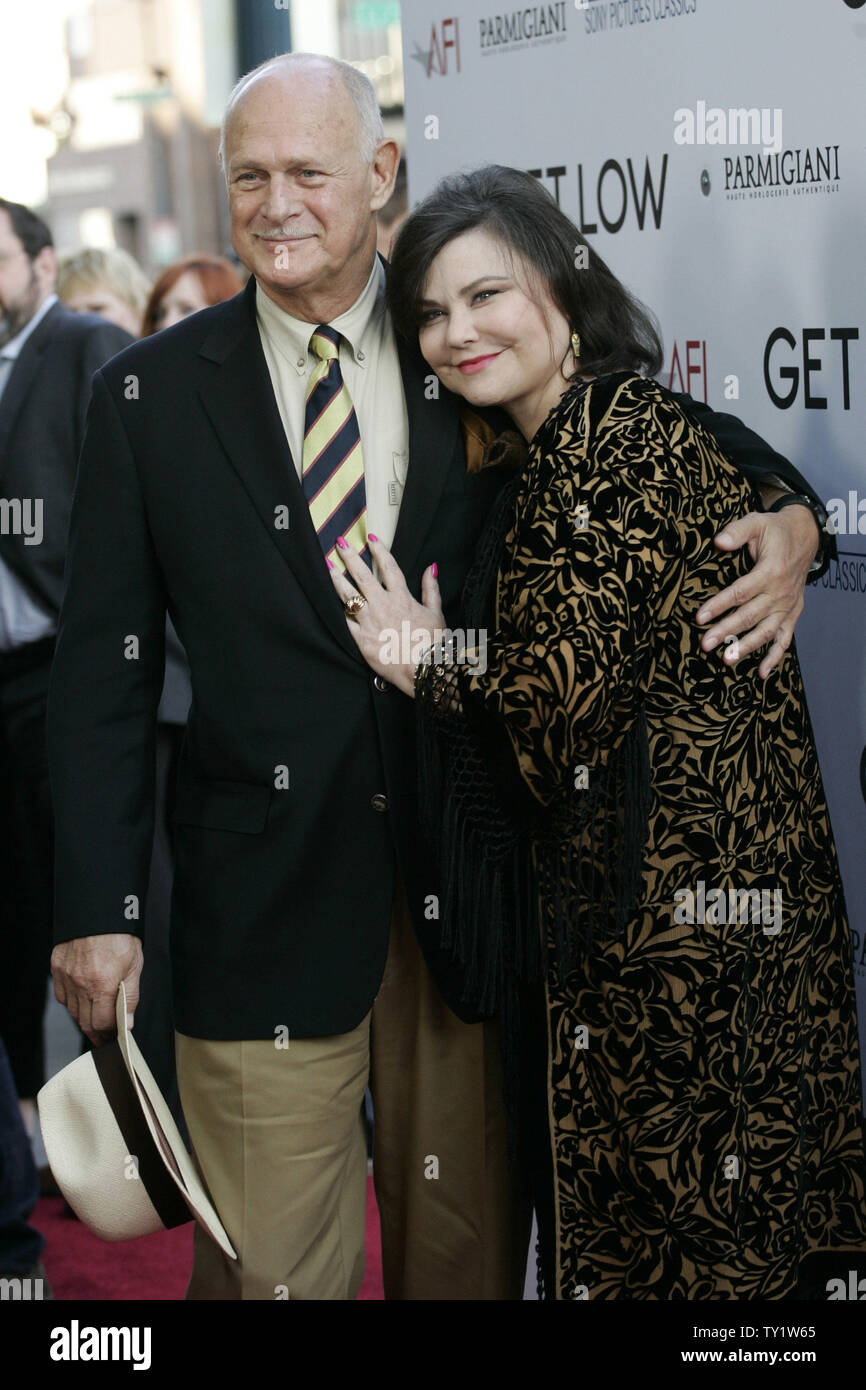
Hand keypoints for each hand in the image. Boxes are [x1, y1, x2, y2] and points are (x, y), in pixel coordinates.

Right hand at [51, 934, 142, 1045]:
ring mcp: (67, 977)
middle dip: (97, 1033)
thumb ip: (130, 997)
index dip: (109, 1034)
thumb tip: (126, 1023)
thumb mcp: (135, 965)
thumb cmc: (119, 936)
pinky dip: (72, 1003)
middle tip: (106, 1037)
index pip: (101, 1024)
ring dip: (84, 1020)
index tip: (115, 1036)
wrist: (98, 912)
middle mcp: (81, 984)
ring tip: (96, 1022)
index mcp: (103, 984)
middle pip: (85, 1022)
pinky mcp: (57, 969)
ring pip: (73, 1011)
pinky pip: (62, 995)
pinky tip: (82, 1002)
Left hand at [327, 534, 442, 695]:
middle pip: (362, 575)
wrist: (423, 670)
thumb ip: (431, 588)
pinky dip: (337, 612)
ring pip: (348, 595)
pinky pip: (345, 622)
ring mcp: (370, 621)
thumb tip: (430, 567)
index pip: (388, 567)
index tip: (370, 537)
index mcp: (401, 597)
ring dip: (335, 578)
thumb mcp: (436, 612)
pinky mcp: (361, 639)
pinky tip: (326, 602)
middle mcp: (383, 604)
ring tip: (326, 565)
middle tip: (339, 542)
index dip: (379, 550)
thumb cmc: (432, 643)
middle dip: (350, 556)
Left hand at [696, 505, 817, 678]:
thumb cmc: (776, 531)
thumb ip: (738, 531)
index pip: (740, 592)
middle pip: (750, 616)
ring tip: (727, 660)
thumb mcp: (758, 522)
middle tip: (705, 645)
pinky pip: (785, 639)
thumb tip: (719, 541)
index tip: (700, 617)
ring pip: (766, 632)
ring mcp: (787, 606)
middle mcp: (780, 593)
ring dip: (747, 647)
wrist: (806, 537)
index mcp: (770, 571)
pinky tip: (761, 673)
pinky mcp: (792, 614)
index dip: (719, 605)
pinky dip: (775, 657)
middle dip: (726, 631)